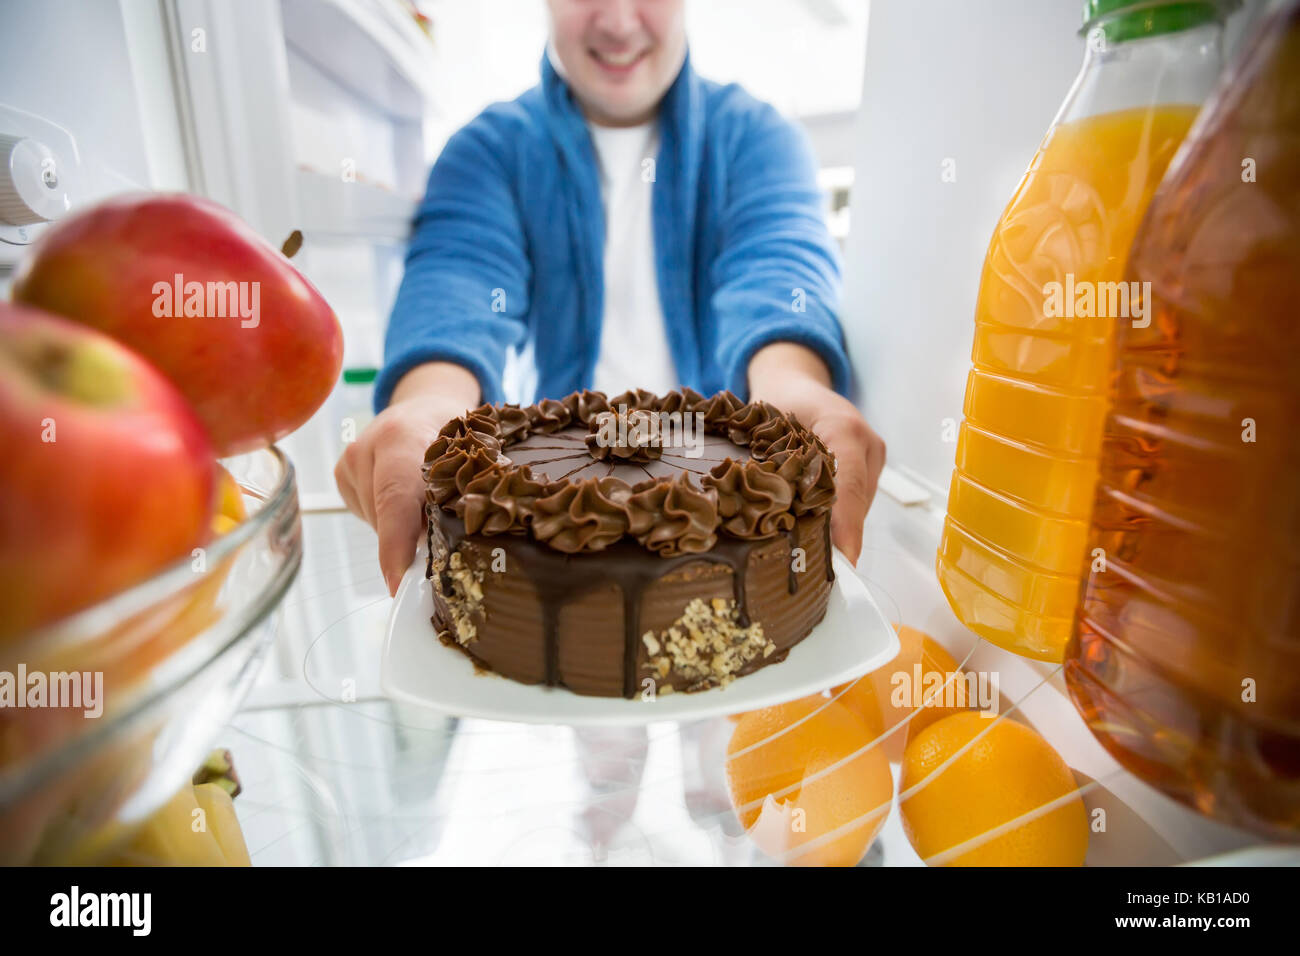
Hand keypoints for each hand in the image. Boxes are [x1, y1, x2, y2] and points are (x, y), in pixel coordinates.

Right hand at [334, 363, 478, 594]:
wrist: (425, 404)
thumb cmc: (456, 433)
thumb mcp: (469, 455)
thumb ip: (459, 497)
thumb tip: (453, 555)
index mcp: (401, 437)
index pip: (395, 499)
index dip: (397, 544)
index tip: (399, 582)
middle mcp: (367, 447)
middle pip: (386, 519)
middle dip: (413, 540)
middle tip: (444, 541)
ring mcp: (350, 461)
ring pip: (377, 522)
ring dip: (404, 529)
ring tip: (426, 504)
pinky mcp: (342, 474)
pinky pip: (369, 515)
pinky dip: (390, 519)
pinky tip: (405, 497)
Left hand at [747, 343, 885, 564]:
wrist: (795, 384)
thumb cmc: (775, 404)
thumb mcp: (764, 428)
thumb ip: (771, 465)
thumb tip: (764, 515)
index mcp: (842, 427)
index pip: (847, 484)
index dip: (844, 524)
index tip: (844, 560)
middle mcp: (866, 443)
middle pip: (855, 503)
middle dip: (835, 537)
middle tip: (811, 574)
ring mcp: (872, 456)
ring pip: (857, 507)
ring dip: (835, 531)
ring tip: (808, 561)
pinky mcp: (869, 468)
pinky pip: (855, 502)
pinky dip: (836, 521)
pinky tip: (814, 538)